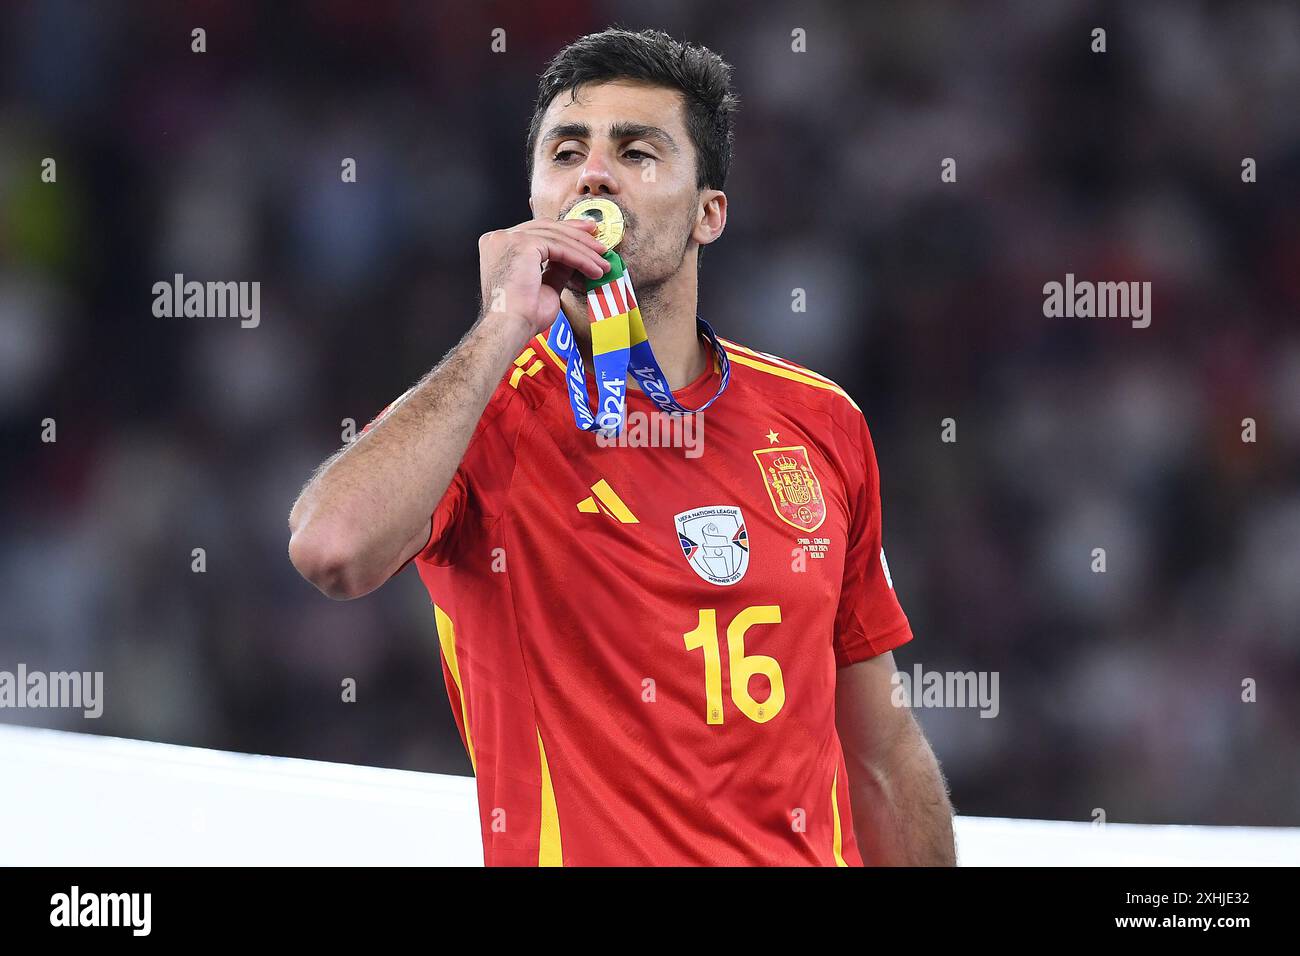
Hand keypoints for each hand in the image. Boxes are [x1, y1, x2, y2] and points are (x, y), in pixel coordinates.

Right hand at [477, 217, 610, 335]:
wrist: (510, 327)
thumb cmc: (521, 316)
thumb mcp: (544, 285)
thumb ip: (556, 268)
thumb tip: (572, 258)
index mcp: (499, 246)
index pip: (536, 231)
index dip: (563, 231)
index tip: (585, 235)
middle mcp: (499, 238)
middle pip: (547, 228)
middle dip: (577, 234)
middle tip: (598, 239)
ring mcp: (509, 239)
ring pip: (556, 238)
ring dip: (584, 251)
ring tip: (602, 264)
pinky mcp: (522, 244)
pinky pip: (560, 247)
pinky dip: (580, 258)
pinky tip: (593, 269)